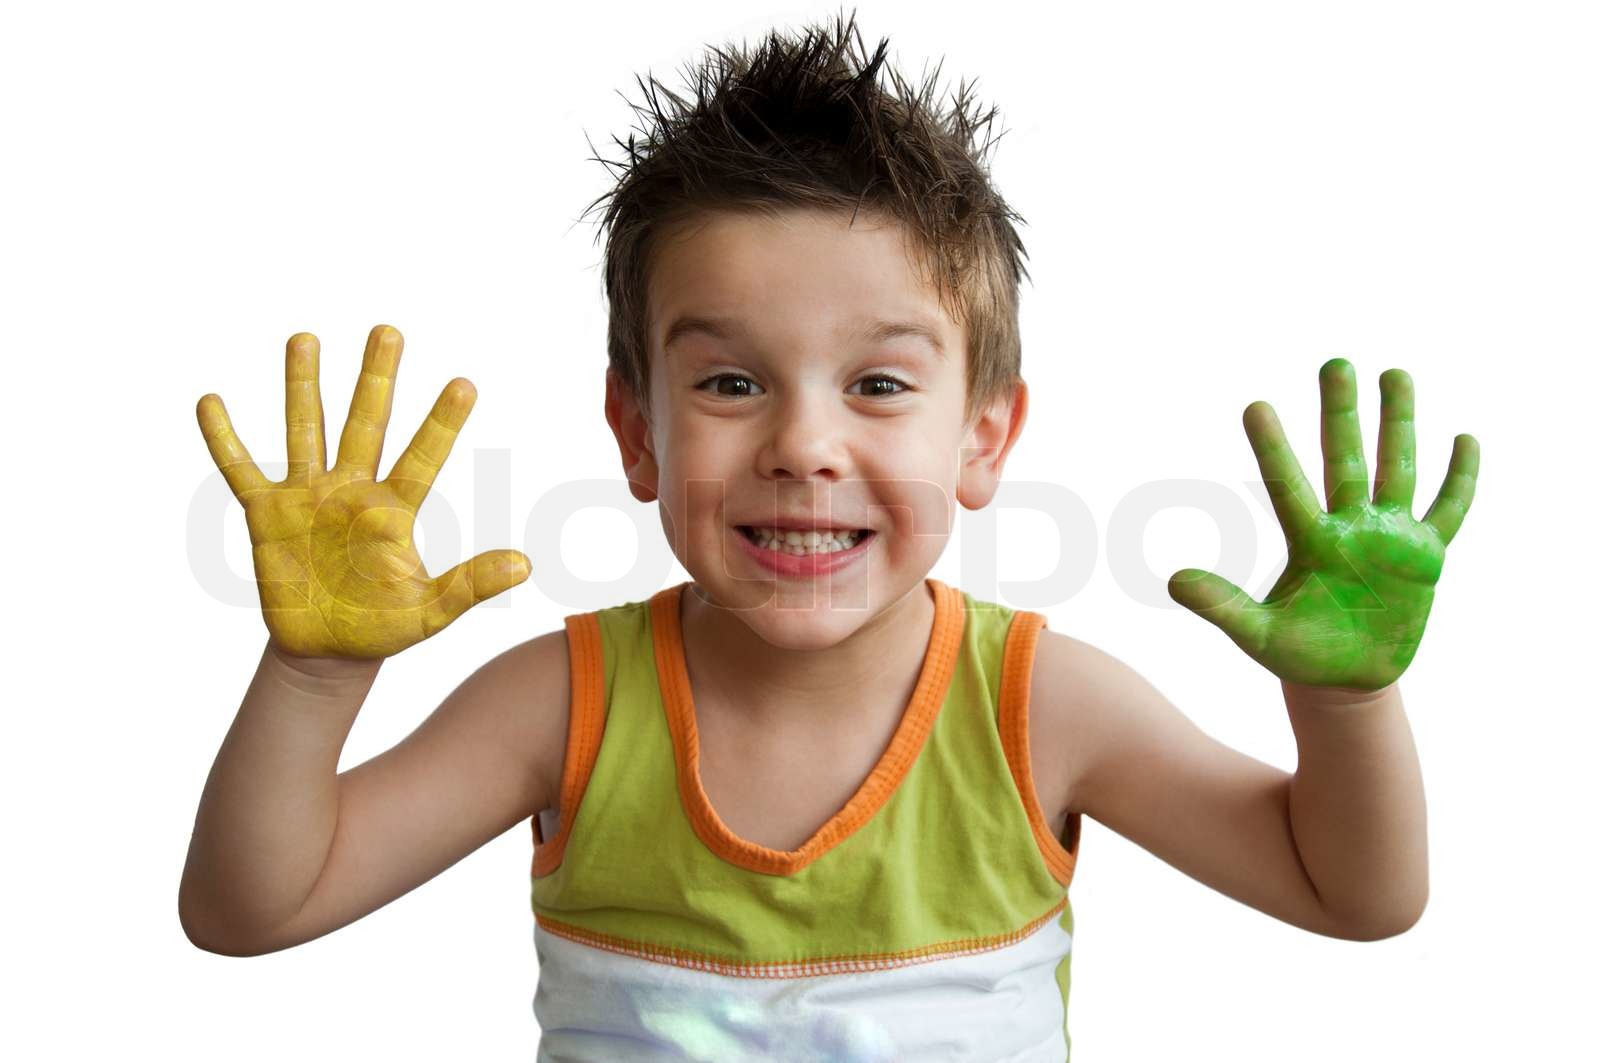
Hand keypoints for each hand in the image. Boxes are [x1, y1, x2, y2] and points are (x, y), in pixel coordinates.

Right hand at [196, 325, 530, 660]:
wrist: (327, 650)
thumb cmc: (382, 627)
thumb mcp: (429, 612)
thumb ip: (471, 585)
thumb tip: (526, 565)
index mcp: (393, 509)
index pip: (423, 457)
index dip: (442, 424)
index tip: (465, 384)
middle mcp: (351, 490)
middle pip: (367, 424)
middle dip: (376, 380)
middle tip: (389, 332)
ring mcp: (307, 497)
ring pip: (307, 430)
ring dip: (304, 386)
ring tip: (306, 337)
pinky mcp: (266, 514)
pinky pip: (241, 470)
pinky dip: (225, 439)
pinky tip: (211, 401)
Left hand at [1168, 358, 1478, 689]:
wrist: (1346, 680)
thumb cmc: (1299, 654)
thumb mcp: (1259, 635)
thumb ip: (1222, 607)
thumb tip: (1174, 579)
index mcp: (1309, 542)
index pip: (1287, 485)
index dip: (1272, 448)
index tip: (1254, 405)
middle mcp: (1349, 527)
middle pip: (1345, 459)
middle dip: (1341, 413)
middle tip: (1334, 363)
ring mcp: (1388, 536)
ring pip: (1397, 467)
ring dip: (1398, 422)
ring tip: (1395, 373)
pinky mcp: (1424, 556)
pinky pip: (1447, 510)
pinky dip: (1459, 478)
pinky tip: (1464, 438)